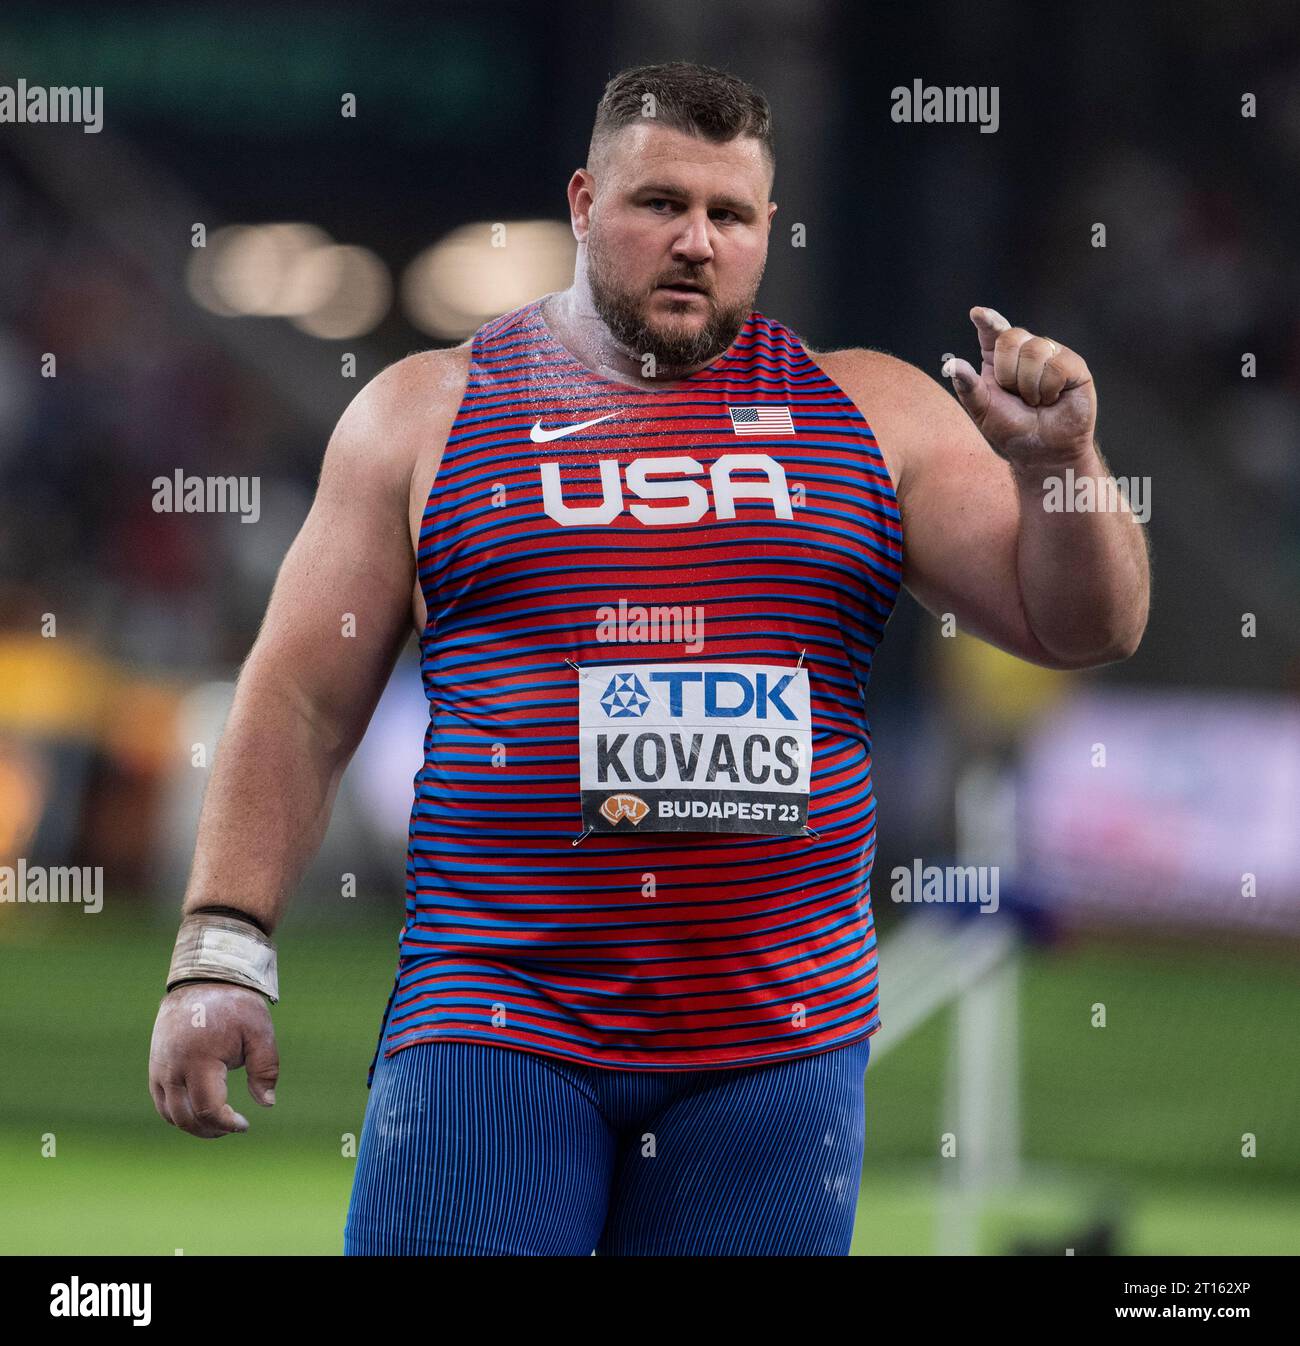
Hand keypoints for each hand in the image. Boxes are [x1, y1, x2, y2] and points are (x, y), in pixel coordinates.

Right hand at [148, 983, 278, 1138]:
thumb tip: (267, 1104)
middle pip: (185, 1117)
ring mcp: (159, 1067)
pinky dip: (177, 1112)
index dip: (227, 1124)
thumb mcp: (260, 1032)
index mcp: (200, 1059)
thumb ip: (266, 1069)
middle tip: (232, 1127)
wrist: (203, 978)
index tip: (244, 1125)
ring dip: (192, 1125)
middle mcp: (173, 1067)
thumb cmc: (236, 1006)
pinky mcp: (155, 1064)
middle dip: (210, 1130)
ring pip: (169, 1113)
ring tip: (218, 1122)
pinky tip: (200, 1110)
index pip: (208, 1109)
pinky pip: (161, 1100)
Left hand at [942, 307, 1096, 467]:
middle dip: (1007, 372)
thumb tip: (950, 364)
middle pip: (1011, 337)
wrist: (1042, 451)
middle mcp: (1026, 350)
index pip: (994, 331)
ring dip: (1029, 385)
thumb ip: (968, 387)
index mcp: (1000, 358)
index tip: (977, 314)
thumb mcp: (983, 411)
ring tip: (1035, 401)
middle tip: (1015, 395)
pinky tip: (1053, 399)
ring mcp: (1051, 355)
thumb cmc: (1011, 429)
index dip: (988, 320)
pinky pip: (1057, 365)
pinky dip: (1049, 389)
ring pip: (1036, 350)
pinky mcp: (1074, 365)